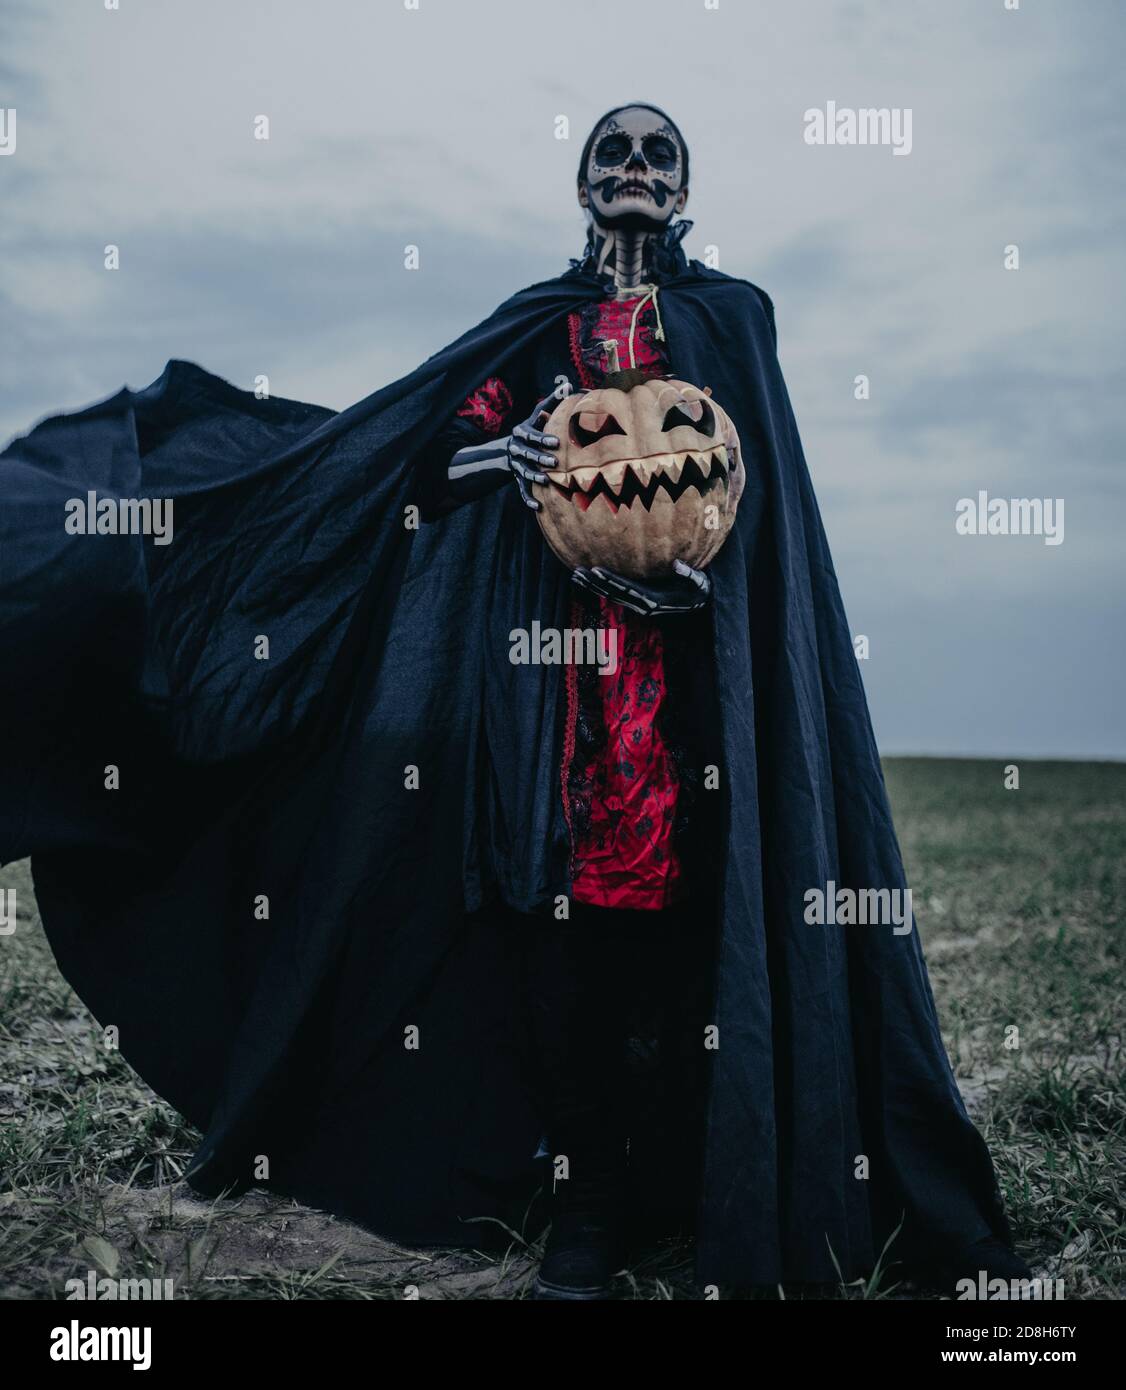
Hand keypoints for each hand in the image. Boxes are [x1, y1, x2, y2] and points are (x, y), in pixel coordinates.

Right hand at [446, 389, 569, 510]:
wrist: (510, 447)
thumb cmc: (533, 428)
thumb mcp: (539, 414)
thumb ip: (553, 400)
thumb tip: (568, 384)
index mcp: (522, 431)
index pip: (531, 434)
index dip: (542, 438)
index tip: (557, 442)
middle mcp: (516, 447)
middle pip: (526, 453)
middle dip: (539, 458)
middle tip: (555, 463)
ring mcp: (516, 464)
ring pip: (523, 471)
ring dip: (534, 477)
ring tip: (547, 482)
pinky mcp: (517, 478)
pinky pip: (521, 489)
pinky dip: (528, 498)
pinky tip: (538, 506)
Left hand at [570, 559, 711, 615]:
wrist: (700, 607)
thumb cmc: (700, 592)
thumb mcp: (700, 583)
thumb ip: (689, 575)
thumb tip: (677, 564)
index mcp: (654, 599)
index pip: (627, 588)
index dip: (610, 580)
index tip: (595, 570)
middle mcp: (643, 605)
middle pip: (613, 594)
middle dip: (594, 584)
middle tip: (576, 573)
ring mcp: (638, 606)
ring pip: (610, 596)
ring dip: (592, 587)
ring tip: (575, 576)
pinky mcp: (637, 603)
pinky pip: (615, 596)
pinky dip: (600, 588)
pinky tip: (588, 580)